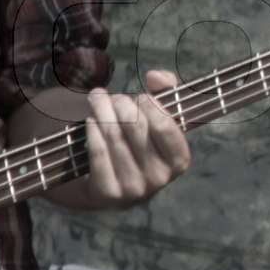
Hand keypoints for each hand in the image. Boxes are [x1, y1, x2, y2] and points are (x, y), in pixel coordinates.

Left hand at [79, 70, 191, 208]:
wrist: (116, 184)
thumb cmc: (143, 143)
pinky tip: (90, 121)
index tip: (141, 96)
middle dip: (120, 103)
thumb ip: (167, 90)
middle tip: (113, 97)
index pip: (164, 125)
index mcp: (179, 161)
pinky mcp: (108, 193)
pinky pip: (97, 152)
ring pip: (113, 136)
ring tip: (97, 99)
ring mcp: (134, 189)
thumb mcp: (162, 118)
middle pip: (135, 126)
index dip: (150, 104)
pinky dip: (92, 131)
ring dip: (101, 110)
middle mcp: (159, 178)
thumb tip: (155, 76)